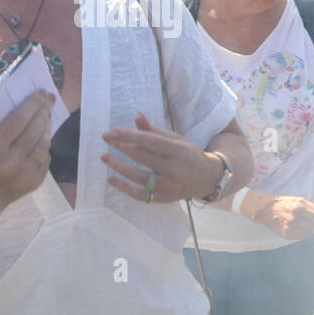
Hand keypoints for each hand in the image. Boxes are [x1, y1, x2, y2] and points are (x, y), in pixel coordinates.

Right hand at [0, 90, 54, 223]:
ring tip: (47, 116)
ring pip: (44, 144)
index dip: (32, 104)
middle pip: (35, 130)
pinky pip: (45, 158)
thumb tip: (14, 100)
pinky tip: (43, 137)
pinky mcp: (35, 181)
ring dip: (47, 128)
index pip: (18, 120)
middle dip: (43, 112)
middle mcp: (10, 161)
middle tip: (49, 99)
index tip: (41, 93)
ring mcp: (25, 173)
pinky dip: (44, 146)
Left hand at [101, 112, 221, 202]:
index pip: (149, 141)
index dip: (128, 135)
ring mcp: (170, 185)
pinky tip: (111, 178)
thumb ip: (154, 131)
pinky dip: (124, 188)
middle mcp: (175, 169)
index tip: (111, 132)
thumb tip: (136, 116)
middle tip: (106, 139)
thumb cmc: (188, 155)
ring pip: (139, 177)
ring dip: (119, 166)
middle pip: (142, 157)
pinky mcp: (165, 198)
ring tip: (105, 157)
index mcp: (178, 151)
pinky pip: (141, 195)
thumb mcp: (176, 140)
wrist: (208, 179)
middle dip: (121, 147)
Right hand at [251, 195, 313, 239]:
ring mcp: (290, 228)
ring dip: (312, 229)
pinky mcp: (286, 235)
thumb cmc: (283, 202)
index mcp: (298, 208)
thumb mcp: (299, 201)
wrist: (264, 210)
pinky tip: (301, 228)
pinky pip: (301, 237)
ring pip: (309, 233)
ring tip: (307, 223)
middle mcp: (294, 220)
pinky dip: (304, 233)